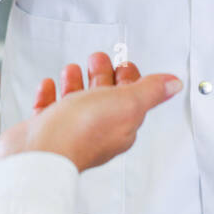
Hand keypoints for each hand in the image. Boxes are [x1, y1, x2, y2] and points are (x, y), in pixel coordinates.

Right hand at [0, 52, 182, 171]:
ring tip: (72, 70)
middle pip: (103, 98)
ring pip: (76, 103)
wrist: (40, 154)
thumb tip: (173, 84)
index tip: (123, 63)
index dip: (128, 77)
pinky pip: (49, 111)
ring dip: (75, 83)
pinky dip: (49, 96)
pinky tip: (48, 86)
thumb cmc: (80, 132)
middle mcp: (97, 131)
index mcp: (121, 125)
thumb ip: (150, 91)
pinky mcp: (45, 133)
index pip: (131, 98)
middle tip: (97, 59)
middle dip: (102, 75)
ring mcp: (70, 132)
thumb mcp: (125, 103)